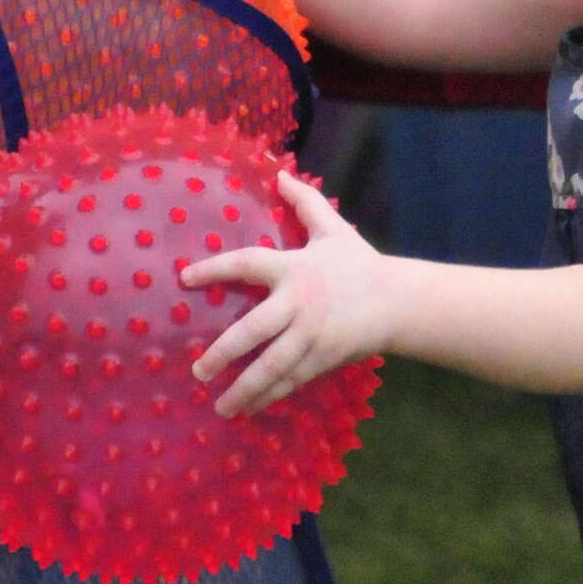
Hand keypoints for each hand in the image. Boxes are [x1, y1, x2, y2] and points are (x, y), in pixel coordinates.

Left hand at [180, 171, 388, 416]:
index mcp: (295, 269)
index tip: (185, 278)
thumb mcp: (333, 228)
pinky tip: (249, 409)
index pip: (247, 264)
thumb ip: (305, 202)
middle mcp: (298, 305)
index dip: (215, 269)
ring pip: (272, 367)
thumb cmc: (359, 263)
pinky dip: (269, 397)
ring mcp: (311, 336)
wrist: (398, 301)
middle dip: (224, 352)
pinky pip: (291, 381)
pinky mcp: (322, 359)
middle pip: (254, 330)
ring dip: (244, 388)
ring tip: (219, 406)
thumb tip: (280, 174)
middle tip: (198, 370)